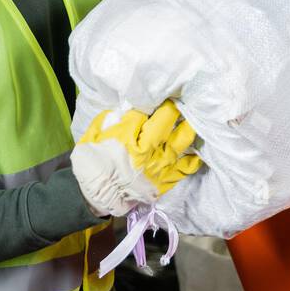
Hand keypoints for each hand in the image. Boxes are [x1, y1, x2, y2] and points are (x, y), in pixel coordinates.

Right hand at [71, 100, 202, 216]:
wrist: (96, 196)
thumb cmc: (92, 163)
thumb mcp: (94, 134)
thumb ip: (112, 119)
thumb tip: (129, 109)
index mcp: (127, 137)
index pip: (145, 112)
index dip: (157, 102)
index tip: (165, 94)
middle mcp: (147, 150)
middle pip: (168, 122)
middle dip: (176, 108)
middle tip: (183, 98)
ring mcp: (158, 166)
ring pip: (181, 141)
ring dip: (188, 126)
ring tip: (194, 116)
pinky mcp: (165, 181)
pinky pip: (185, 167)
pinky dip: (193, 157)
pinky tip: (197, 148)